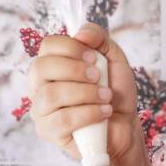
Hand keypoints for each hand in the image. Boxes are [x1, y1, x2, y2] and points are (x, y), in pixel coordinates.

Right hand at [27, 22, 140, 165]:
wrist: (125, 125)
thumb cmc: (114, 92)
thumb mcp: (113, 58)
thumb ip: (98, 38)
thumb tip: (80, 33)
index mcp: (52, 64)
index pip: (47, 45)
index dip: (71, 47)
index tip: (94, 58)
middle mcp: (40, 85)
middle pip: (41, 67)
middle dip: (74, 70)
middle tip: (98, 77)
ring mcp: (40, 109)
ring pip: (51, 94)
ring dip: (85, 93)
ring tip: (106, 97)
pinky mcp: (48, 131)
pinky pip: (62, 120)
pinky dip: (88, 113)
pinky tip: (104, 112)